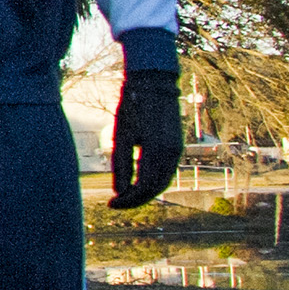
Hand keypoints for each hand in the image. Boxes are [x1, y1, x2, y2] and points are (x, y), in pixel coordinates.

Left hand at [107, 69, 182, 210]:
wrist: (153, 85)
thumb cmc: (132, 107)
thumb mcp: (121, 136)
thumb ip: (122, 166)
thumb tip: (119, 192)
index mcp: (158, 152)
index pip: (145, 188)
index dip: (129, 200)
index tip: (111, 204)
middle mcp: (172, 154)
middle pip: (157, 188)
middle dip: (137, 199)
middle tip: (115, 203)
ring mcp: (177, 150)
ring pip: (163, 181)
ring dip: (145, 191)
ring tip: (124, 195)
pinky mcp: (176, 146)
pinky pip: (165, 171)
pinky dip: (152, 180)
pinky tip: (136, 182)